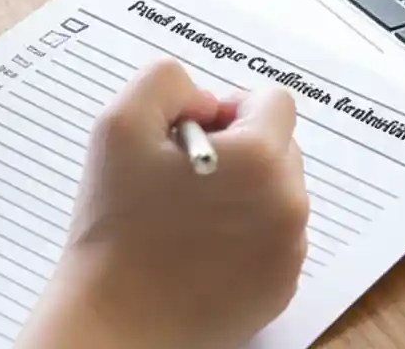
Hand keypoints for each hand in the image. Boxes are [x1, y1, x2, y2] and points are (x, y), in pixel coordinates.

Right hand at [19, 59, 308, 348]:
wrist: (114, 323)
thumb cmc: (114, 227)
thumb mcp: (119, 124)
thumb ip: (167, 82)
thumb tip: (206, 101)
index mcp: (260, 158)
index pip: (271, 101)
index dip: (228, 109)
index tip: (191, 135)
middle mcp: (289, 202)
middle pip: (279, 146)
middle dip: (238, 150)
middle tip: (183, 178)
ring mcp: (290, 250)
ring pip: (277, 193)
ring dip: (243, 193)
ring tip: (188, 217)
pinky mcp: (281, 287)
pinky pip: (274, 238)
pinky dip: (245, 235)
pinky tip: (199, 250)